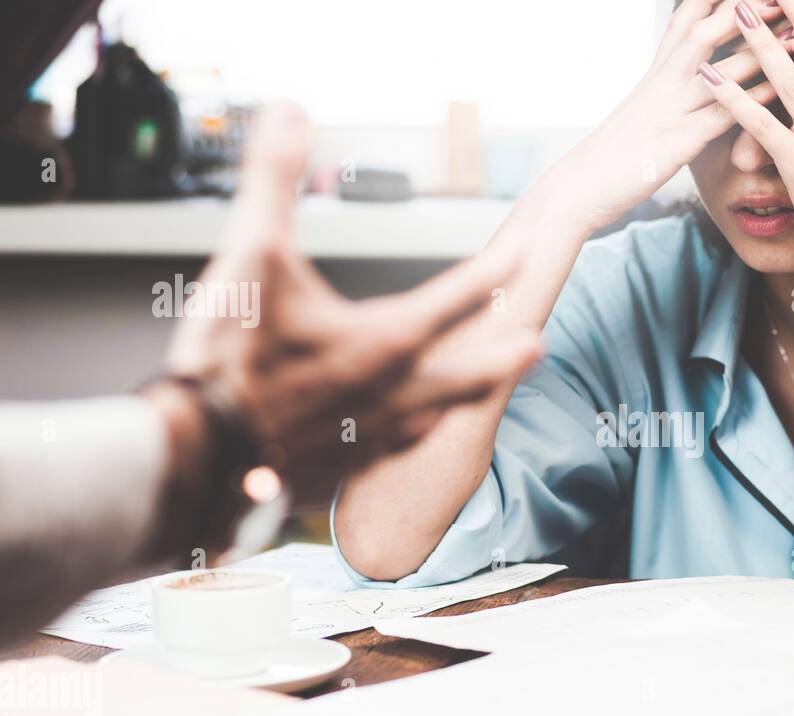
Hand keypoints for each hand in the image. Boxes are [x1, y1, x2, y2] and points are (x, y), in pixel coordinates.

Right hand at [161, 103, 541, 505]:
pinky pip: (402, 447)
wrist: (197, 458)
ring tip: (487, 386)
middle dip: (505, 353)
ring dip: (469, 393)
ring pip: (441, 412)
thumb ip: (275, 179)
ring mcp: (376, 435)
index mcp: (385, 339)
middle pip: (471, 369)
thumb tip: (290, 112)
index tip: (524, 250)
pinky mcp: (349, 466)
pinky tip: (415, 429)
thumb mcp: (251, 254)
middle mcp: (395, 391)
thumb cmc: (227, 361)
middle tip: (536, 341)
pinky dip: (419, 430)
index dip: (495, 267)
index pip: (459, 295)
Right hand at [554, 0, 793, 232]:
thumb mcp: (644, 110)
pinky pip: (721, 117)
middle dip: (744, 6)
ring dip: (760, 46)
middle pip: (706, 28)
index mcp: (657, 72)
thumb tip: (699, 71)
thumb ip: (671, 86)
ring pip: (719, 67)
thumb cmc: (616, 154)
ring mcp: (669, 111)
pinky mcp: (677, 145)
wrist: (579, 189)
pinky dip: (752, 99)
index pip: (688, 16)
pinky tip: (779, 88)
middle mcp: (663, 82)